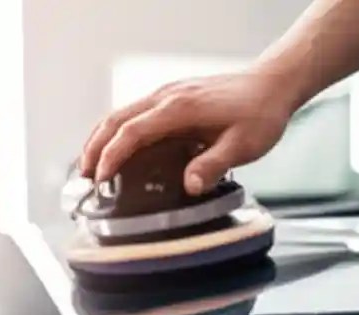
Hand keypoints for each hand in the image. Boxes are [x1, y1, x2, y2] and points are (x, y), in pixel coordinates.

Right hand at [78, 69, 298, 194]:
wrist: (273, 84)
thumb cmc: (261, 113)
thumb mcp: (244, 145)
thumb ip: (214, 165)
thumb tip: (189, 186)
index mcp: (180, 109)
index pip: (132, 132)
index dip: (112, 156)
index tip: (101, 178)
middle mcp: (168, 97)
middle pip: (116, 119)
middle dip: (94, 148)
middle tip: (84, 177)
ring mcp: (168, 95)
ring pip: (121, 114)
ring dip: (102, 138)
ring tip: (92, 165)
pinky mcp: (173, 98)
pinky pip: (135, 113)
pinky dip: (118, 131)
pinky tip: (118, 148)